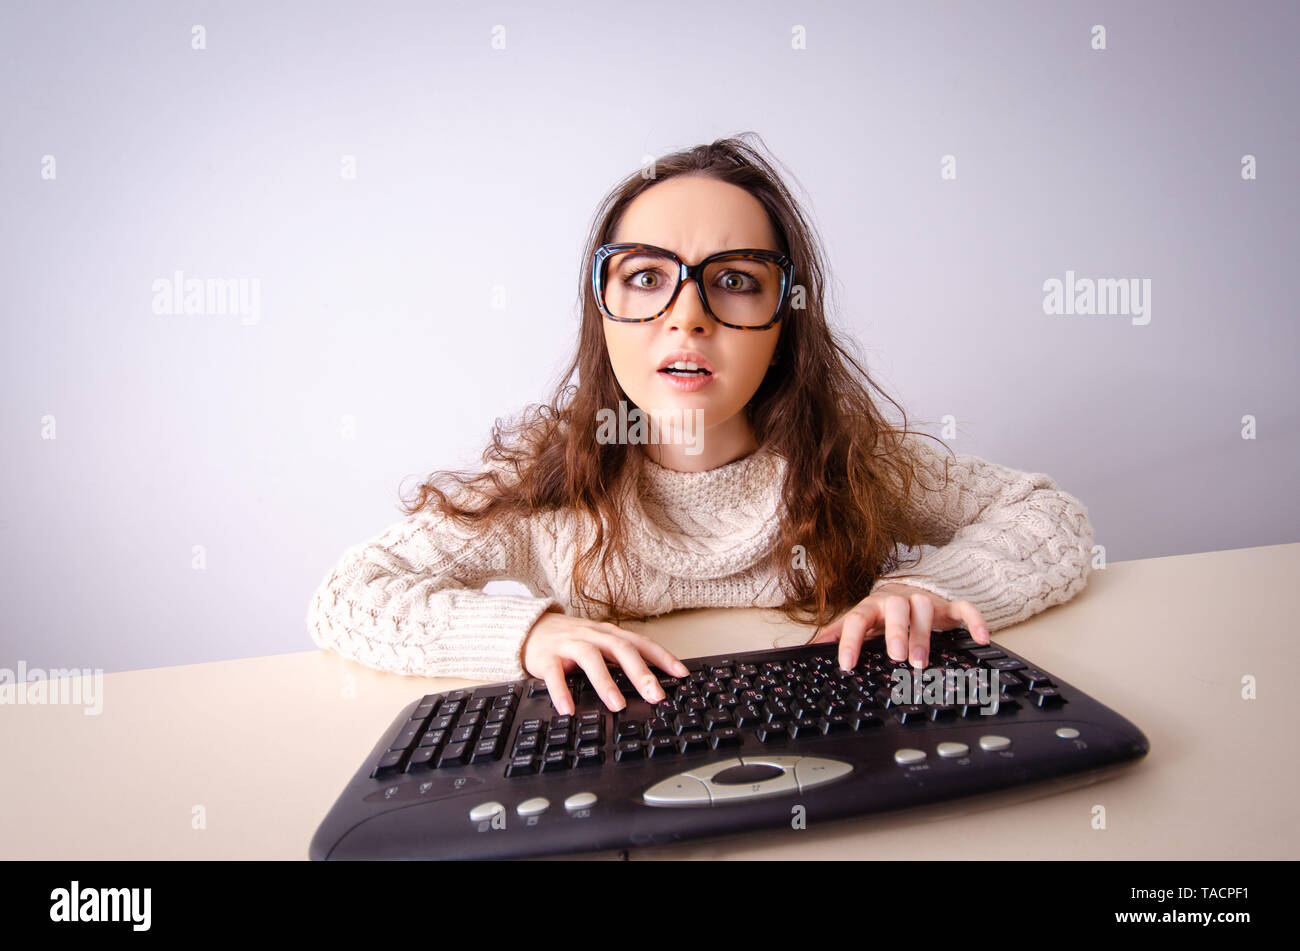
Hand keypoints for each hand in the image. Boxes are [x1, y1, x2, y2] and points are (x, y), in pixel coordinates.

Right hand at [521, 610, 690, 715]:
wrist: (530, 629)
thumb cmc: (570, 641)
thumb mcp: (599, 644)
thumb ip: (620, 660)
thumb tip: (651, 682)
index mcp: (608, 634)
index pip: (640, 642)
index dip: (662, 657)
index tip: (681, 674)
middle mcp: (592, 636)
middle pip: (620, 649)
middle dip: (640, 672)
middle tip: (655, 695)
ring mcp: (569, 645)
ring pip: (590, 659)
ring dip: (605, 683)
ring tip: (617, 705)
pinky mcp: (546, 657)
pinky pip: (554, 675)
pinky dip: (561, 692)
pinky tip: (569, 709)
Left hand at [810, 582, 990, 670]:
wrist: (911, 590)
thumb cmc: (882, 614)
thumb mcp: (860, 622)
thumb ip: (839, 634)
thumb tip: (810, 648)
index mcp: (872, 607)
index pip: (857, 620)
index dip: (851, 641)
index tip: (847, 664)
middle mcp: (897, 601)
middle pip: (895, 611)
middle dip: (896, 634)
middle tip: (896, 658)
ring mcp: (924, 601)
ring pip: (924, 610)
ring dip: (923, 635)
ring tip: (920, 662)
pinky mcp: (948, 606)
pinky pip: (964, 608)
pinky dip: (974, 620)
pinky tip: (981, 637)